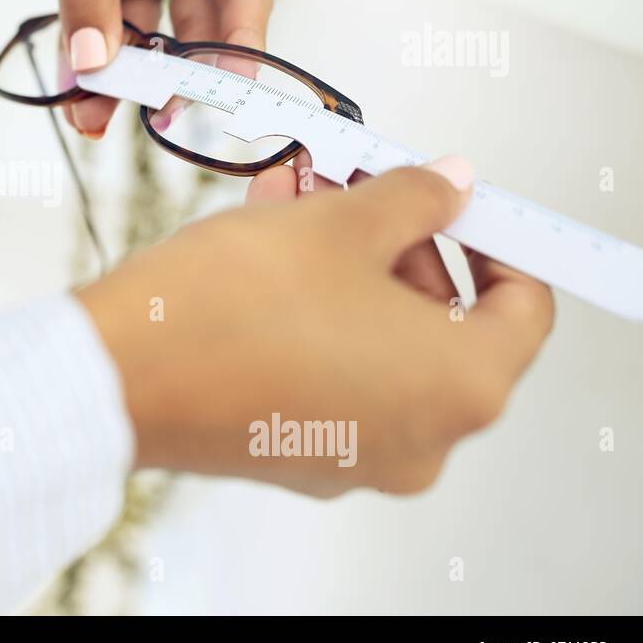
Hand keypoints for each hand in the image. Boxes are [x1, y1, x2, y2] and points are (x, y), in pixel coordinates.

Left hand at [0, 0, 269, 136]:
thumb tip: (95, 66)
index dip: (240, 46)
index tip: (225, 92)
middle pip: (195, 34)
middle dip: (172, 77)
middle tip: (156, 117)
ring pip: (143, 47)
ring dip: (120, 84)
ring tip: (91, 117)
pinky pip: (101, 42)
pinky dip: (86, 71)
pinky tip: (72, 97)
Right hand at [75, 158, 554, 496]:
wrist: (118, 378)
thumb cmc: (230, 308)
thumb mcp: (337, 222)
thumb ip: (414, 198)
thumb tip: (449, 187)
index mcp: (462, 384)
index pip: (525, 306)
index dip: (494, 240)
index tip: (456, 204)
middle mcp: (425, 438)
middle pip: (444, 322)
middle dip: (399, 242)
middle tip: (354, 187)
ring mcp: (360, 455)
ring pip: (379, 342)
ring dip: (349, 267)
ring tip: (296, 202)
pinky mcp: (300, 453)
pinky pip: (334, 373)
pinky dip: (317, 314)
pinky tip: (269, 253)